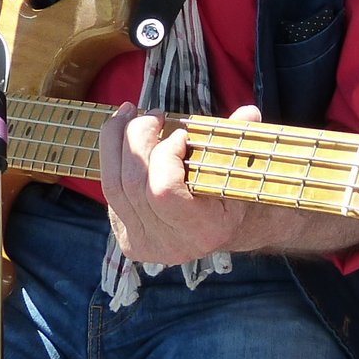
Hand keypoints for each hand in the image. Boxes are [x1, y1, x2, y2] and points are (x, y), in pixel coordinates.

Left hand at [100, 102, 257, 265]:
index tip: (181, 134)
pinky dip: (111, 158)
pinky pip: (109, 192)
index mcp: (204, 230)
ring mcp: (144, 245)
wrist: (218, 228)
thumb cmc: (230, 191)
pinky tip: (120, 135)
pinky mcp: (126, 239)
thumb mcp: (239, 167)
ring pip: (112, 185)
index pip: (163, 191)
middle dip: (138, 138)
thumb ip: (239, 140)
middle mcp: (170, 245)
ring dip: (115, 141)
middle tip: (153, 114)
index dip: (164, 155)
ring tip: (129, 114)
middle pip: (133, 184)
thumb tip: (249, 113)